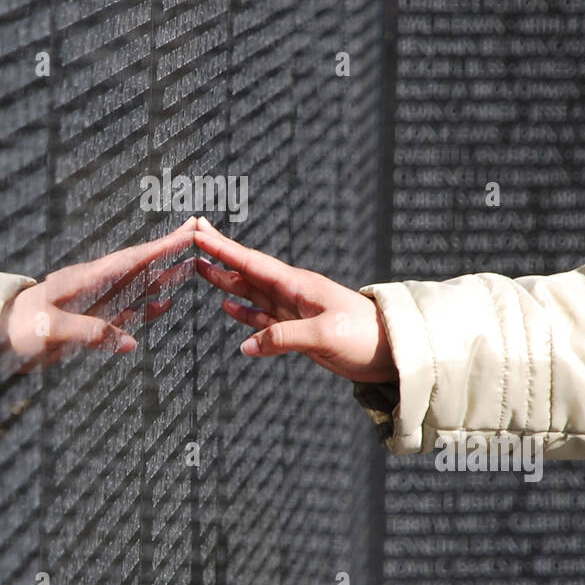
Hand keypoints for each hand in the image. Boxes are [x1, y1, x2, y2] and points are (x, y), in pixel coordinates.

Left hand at [0, 218, 196, 370]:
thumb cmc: (19, 328)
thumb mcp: (51, 330)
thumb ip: (90, 333)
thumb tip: (130, 343)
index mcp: (86, 279)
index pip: (132, 260)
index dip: (161, 247)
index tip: (186, 232)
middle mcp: (94, 287)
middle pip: (139, 269)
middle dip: (168, 255)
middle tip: (198, 239)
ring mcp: (94, 304)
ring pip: (137, 289)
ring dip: (163, 279)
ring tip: (190, 269)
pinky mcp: (90, 323)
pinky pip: (126, 313)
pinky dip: (147, 308)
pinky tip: (163, 304)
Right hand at [193, 217, 395, 383]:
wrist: (392, 352)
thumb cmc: (365, 335)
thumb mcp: (324, 334)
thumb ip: (283, 337)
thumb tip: (246, 345)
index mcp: (297, 285)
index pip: (252, 262)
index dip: (224, 248)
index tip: (200, 232)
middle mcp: (292, 293)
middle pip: (247, 272)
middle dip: (219, 257)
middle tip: (192, 241)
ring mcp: (293, 311)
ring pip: (251, 292)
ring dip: (226, 282)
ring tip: (200, 270)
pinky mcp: (297, 330)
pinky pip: (262, 317)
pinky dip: (243, 312)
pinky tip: (229, 306)